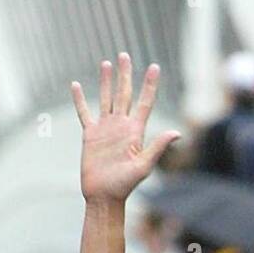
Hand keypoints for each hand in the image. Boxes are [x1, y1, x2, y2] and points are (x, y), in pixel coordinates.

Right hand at [72, 53, 179, 203]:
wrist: (104, 197)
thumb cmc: (124, 186)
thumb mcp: (144, 166)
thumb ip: (158, 147)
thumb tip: (177, 133)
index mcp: (135, 132)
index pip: (145, 102)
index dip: (150, 85)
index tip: (154, 67)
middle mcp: (121, 127)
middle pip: (124, 94)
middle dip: (126, 75)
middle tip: (125, 55)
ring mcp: (105, 129)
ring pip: (106, 99)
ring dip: (107, 81)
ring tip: (107, 63)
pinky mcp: (90, 135)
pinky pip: (84, 113)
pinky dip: (80, 100)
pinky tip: (77, 85)